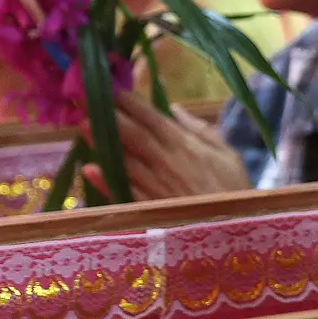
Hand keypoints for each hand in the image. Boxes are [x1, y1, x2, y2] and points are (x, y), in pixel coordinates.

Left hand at [80, 91, 252, 200]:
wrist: (234, 231)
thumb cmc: (234, 191)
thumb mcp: (228, 155)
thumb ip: (202, 131)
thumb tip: (175, 109)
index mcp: (186, 147)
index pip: (153, 119)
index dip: (132, 103)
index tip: (113, 88)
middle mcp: (166, 163)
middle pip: (133, 136)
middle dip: (110, 117)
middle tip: (86, 99)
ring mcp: (154, 187)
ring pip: (123, 161)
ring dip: (102, 143)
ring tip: (82, 125)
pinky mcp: (148, 210)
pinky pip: (123, 193)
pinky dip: (105, 182)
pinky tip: (89, 169)